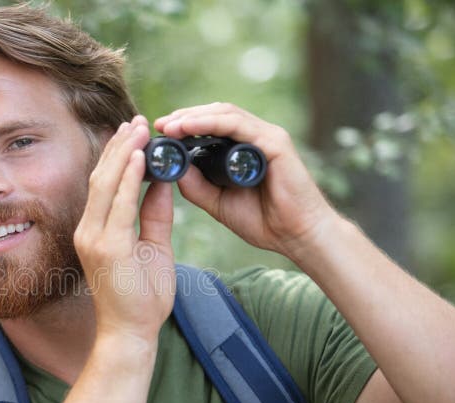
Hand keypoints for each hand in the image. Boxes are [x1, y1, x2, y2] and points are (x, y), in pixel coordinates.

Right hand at [74, 116, 175, 341]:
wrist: (130, 335)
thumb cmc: (141, 297)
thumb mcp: (153, 249)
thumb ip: (155, 215)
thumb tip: (163, 182)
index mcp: (97, 231)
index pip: (105, 184)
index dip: (118, 156)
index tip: (134, 132)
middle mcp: (90, 231)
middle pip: (102, 178)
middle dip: (120, 146)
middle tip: (138, 120)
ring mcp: (95, 239)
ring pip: (106, 185)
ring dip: (124, 153)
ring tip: (140, 128)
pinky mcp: (107, 248)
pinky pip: (119, 205)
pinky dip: (129, 179)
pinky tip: (141, 157)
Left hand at [155, 103, 337, 258]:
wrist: (295, 237)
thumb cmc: (263, 221)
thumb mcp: (217, 202)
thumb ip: (196, 186)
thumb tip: (173, 168)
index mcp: (242, 149)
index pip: (210, 125)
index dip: (184, 125)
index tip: (159, 132)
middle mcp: (255, 137)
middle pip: (215, 113)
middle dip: (184, 116)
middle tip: (159, 125)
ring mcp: (266, 136)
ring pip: (225, 113)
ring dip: (194, 116)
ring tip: (170, 125)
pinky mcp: (275, 142)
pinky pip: (239, 125)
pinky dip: (212, 122)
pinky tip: (190, 126)